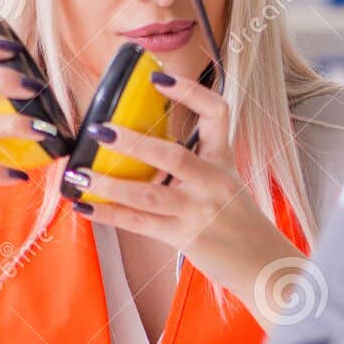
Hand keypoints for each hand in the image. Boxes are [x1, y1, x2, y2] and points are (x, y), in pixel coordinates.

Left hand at [64, 71, 302, 324]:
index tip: (159, 79)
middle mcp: (214, 181)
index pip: (218, 113)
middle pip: (174, 154)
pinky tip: (85, 206)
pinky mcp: (186, 236)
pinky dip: (110, 214)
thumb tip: (142, 149)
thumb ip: (194, 165)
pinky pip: (140, 223)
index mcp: (224, 160)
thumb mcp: (225, 184)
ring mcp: (200, 210)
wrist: (264, 264)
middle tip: (100, 130)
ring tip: (79, 172)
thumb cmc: (238, 223)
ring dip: (109, 182)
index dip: (191, 92)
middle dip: (133, 141)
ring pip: (148, 193)